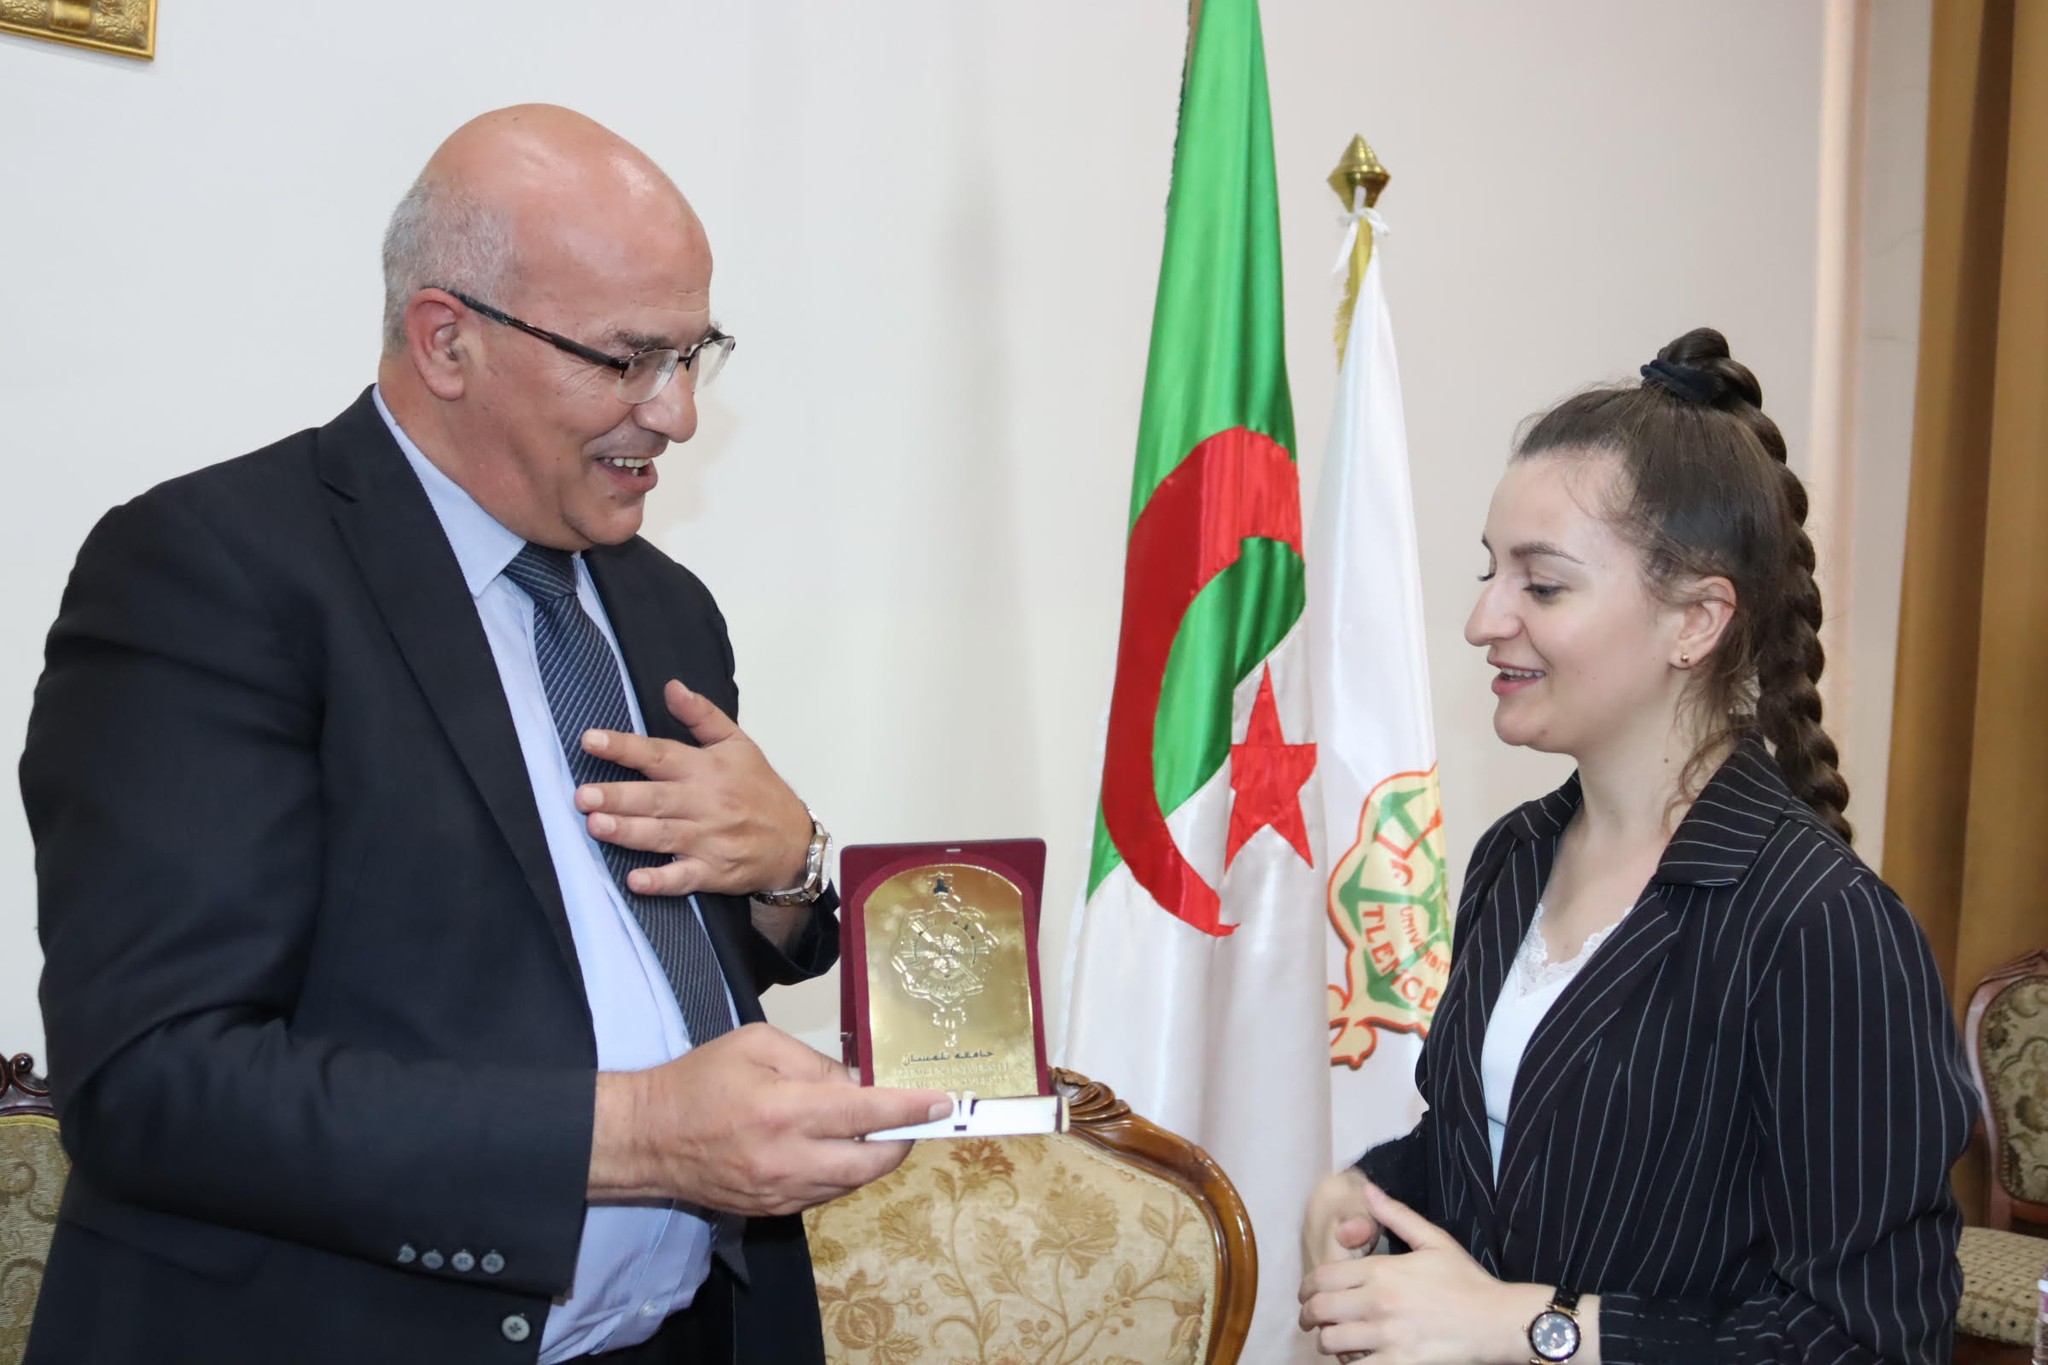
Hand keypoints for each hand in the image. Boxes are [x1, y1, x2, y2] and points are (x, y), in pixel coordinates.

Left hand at [576, 681, 810, 896]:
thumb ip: (702, 715)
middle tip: (584, 795)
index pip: (659, 753)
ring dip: (629, 831)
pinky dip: (661, 880)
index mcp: (706, 768)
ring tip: (596, 825)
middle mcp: (706, 803)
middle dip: (619, 796)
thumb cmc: (762, 791)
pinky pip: (684, 878)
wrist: (795, 842)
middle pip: (656, 798)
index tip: (590, 740)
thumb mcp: (739, 744)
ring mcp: (709, 839)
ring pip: (663, 835)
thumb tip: (671, 687)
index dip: (624, 747)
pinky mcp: (713, 871)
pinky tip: (635, 881)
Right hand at [590, 1023, 952, 1215]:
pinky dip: (842, 1174)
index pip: (865, 1114)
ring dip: (872, 1159)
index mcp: (784, 1111)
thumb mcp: (757, 1044)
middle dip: (901, 1142)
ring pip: (851, 1184)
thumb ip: (814, 1064)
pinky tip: (837, 1150)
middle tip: (912, 1120)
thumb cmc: (700, 1080)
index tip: (942, 1104)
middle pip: (871, 1164)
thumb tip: (857, 1086)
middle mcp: (787, 1160)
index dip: (910, 1109)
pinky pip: (825, 1195)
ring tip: (873, 1131)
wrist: (647, 1138)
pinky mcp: (772, 1211)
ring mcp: (780, 1193)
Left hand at [1298, 1183, 1545, 1363]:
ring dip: (1327, 1342)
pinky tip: (1354, 1360)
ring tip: (1332, 1341)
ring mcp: (1388, 1336)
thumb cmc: (1466, 1280)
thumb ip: (1396, 1215)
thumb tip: (1368, 1189)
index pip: (1322, 1279)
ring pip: (1332, 1343)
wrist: (1497, 1321)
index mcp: (1382, 1271)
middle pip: (1320, 1311)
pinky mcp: (1400, 1364)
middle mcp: (1378, 1303)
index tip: (1306, 1296)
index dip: (1305, 1289)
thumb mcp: (1434, 1240)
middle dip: (1308, 1316)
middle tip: (1310, 1321)